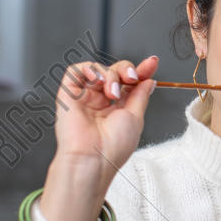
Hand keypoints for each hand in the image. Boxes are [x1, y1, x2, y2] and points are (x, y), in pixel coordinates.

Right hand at [53, 54, 158, 168]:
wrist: (92, 157)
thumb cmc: (113, 146)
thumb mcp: (136, 117)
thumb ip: (140, 95)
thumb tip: (148, 81)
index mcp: (117, 110)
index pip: (128, 84)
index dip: (141, 71)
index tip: (152, 63)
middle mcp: (100, 102)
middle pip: (115, 72)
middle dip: (126, 70)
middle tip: (132, 78)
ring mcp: (84, 97)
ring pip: (99, 69)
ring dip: (110, 75)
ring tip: (111, 93)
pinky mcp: (68, 94)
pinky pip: (75, 70)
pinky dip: (88, 68)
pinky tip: (97, 80)